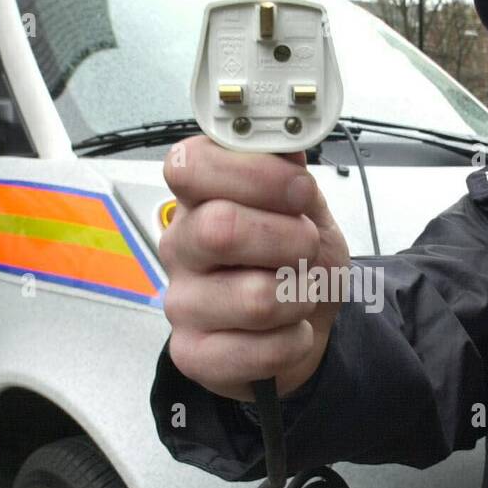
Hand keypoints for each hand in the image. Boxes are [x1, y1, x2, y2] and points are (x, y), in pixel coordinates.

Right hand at [160, 135, 350, 402]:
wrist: (308, 322)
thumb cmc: (295, 259)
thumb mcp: (304, 205)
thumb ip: (290, 169)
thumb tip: (285, 134)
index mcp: (197, 196)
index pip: (191, 165)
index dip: (256, 174)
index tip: (299, 189)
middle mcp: (180, 244)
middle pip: (221, 229)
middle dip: (288, 239)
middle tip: (305, 247)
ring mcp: (181, 302)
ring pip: (253, 297)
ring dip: (298, 295)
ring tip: (298, 292)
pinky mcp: (192, 353)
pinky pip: (258, 349)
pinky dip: (294, 340)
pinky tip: (288, 330)